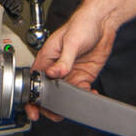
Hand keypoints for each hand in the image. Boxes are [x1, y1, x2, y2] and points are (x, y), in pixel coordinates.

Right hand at [25, 1, 118, 122]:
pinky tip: (90, 94)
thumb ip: (63, 60)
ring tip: (77, 104)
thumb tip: (53, 74)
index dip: (32, 97)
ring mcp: (69, 73)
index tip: (34, 110)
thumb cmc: (82, 23)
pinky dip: (85, 96)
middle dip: (52, 105)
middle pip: (49, 92)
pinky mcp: (83, 75)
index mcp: (47, 58)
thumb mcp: (71, 41)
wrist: (103, 22)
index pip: (35, 81)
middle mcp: (56, 68)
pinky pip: (81, 91)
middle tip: (58, 113)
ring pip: (64, 95)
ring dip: (70, 103)